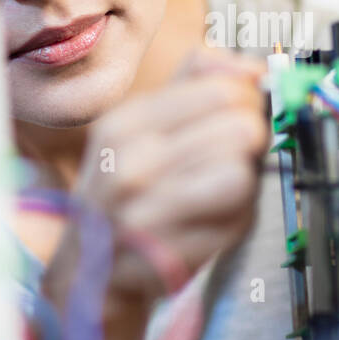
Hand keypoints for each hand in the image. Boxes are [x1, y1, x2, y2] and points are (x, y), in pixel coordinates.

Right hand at [40, 46, 269, 339]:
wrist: (87, 274)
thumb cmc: (127, 192)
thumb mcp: (144, 125)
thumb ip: (196, 82)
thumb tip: (250, 66)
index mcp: (125, 122)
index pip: (223, 89)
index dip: (247, 102)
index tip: (237, 117)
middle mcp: (128, 164)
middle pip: (242, 129)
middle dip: (249, 145)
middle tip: (229, 160)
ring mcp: (145, 214)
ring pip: (242, 174)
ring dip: (242, 185)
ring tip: (216, 193)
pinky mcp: (169, 255)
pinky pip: (237, 222)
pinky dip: (236, 221)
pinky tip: (210, 224)